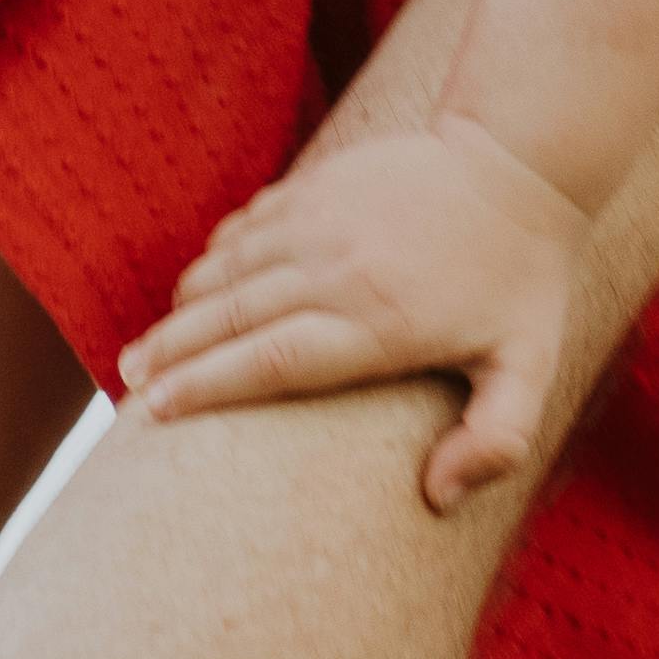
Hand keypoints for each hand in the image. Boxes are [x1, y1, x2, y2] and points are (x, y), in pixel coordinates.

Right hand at [118, 118, 594, 502]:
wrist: (522, 161)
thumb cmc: (524, 279)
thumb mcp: (531, 366)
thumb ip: (496, 439)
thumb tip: (438, 498)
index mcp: (379, 322)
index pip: (272, 362)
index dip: (206, 388)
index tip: (154, 413)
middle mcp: (337, 271)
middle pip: (230, 319)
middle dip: (170, 357)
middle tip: (127, 391)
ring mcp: (320, 220)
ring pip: (226, 271)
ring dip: (179, 313)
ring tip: (141, 354)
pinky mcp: (315, 185)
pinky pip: (244, 229)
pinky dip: (212, 263)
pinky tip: (193, 294)